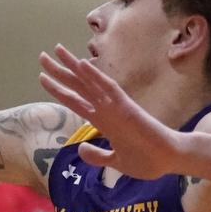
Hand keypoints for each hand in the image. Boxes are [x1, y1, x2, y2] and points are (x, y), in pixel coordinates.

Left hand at [39, 45, 185, 178]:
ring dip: (73, 66)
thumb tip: (80, 148)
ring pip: (90, 82)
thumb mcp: (114, 161)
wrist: (168, 161)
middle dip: (60, 71)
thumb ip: (97, 155)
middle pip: (78, 86)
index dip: (59, 89)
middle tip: (42, 56)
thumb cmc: (146, 161)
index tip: (43, 77)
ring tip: (57, 50)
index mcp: (103, 121)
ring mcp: (115, 107)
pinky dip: (95, 77)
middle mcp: (107, 110)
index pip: (76, 100)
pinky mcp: (126, 108)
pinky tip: (81, 64)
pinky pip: (109, 89)